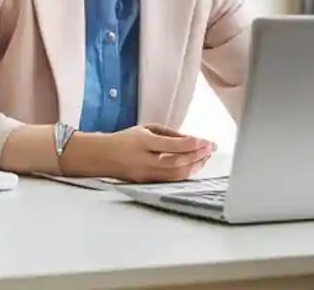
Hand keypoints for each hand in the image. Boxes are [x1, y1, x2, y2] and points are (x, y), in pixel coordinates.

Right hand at [102, 124, 216, 182]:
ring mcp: (145, 175)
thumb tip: (192, 139)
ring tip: (205, 158)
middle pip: (176, 162)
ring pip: (175, 175)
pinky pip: (170, 180)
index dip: (192, 144)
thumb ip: (169, 133)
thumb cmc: (126, 139)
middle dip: (197, 156)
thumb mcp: (146, 129)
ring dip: (194, 166)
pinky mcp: (147, 184)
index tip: (207, 141)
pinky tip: (194, 166)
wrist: (102, 157)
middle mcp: (144, 161)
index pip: (172, 146)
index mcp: (143, 143)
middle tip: (211, 149)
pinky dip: (185, 174)